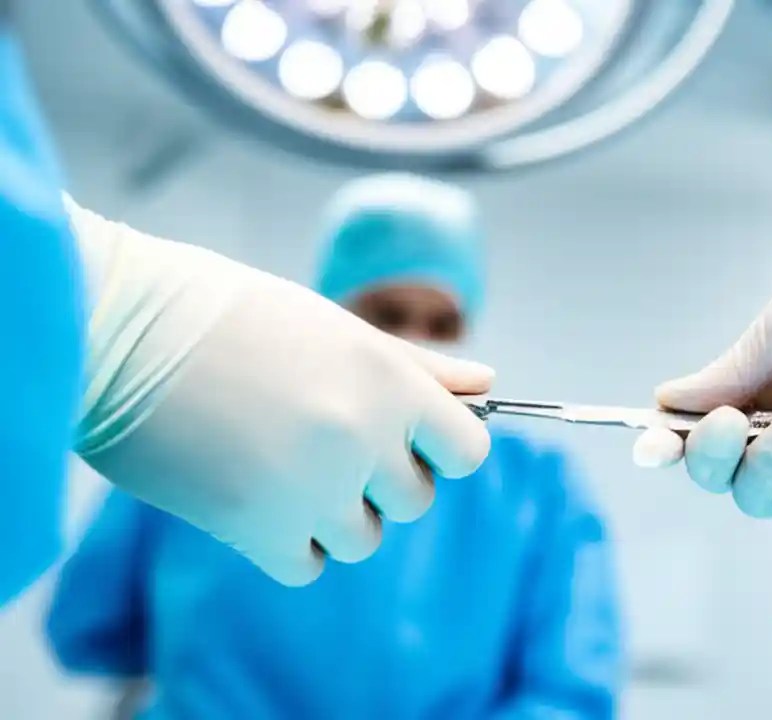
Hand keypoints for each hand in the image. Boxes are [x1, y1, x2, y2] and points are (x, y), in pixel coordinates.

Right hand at [69, 199, 491, 584]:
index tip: (411, 442)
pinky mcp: (257, 529)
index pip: (469, 449)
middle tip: (323, 442)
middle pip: (416, 499)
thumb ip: (418, 367)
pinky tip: (256, 498)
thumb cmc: (231, 317)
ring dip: (335, 514)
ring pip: (365, 538)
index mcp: (390, 381)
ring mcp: (315, 487)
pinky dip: (290, 544)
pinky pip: (309, 564)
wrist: (121, 331)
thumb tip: (488, 384)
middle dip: (381, 480)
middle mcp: (366, 437)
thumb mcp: (336, 327)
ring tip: (280, 464)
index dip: (443, 449)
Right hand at [633, 263, 771, 531]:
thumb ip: (737, 361)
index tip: (647, 441)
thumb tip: (670, 400)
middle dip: (705, 452)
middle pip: (709, 468)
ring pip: (749, 496)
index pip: (695, 420)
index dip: (663, 435)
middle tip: (732, 424)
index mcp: (764, 384)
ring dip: (764, 465)